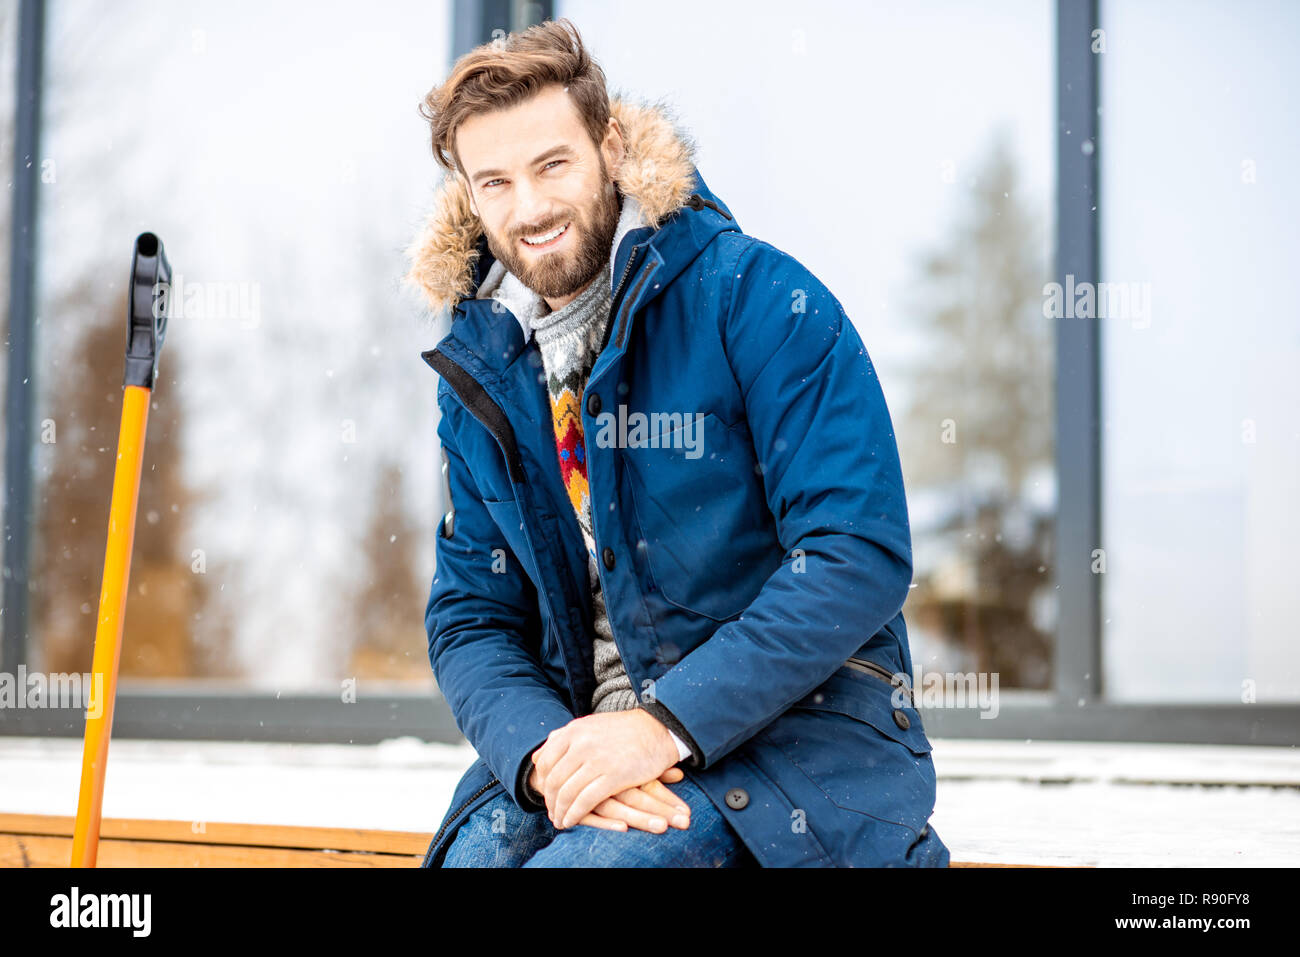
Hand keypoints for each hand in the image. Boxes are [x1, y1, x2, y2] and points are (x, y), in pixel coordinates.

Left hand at [531, 709, 680, 829]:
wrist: (657, 729)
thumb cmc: (623, 730)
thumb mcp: (589, 726)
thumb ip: (562, 739)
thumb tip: (536, 758)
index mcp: (573, 731)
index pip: (545, 762)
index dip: (542, 783)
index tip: (546, 794)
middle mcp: (581, 745)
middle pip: (554, 780)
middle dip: (550, 801)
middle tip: (552, 812)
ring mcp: (597, 761)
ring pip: (567, 793)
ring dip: (560, 811)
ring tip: (560, 820)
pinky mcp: (613, 777)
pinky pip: (586, 801)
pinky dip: (575, 814)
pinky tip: (572, 821)